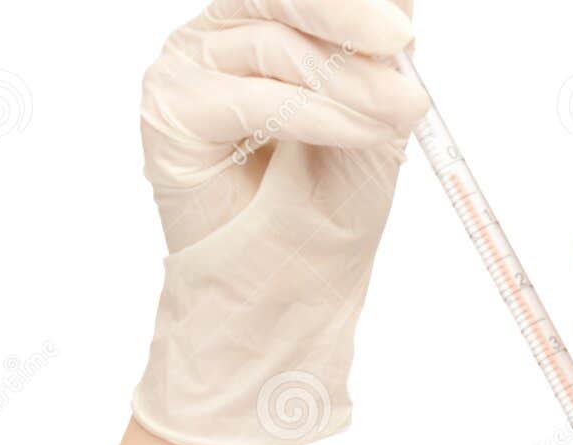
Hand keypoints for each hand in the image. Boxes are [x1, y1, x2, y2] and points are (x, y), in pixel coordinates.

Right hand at [132, 0, 428, 444]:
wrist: (295, 287)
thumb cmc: (330, 207)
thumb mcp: (374, 123)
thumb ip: (377, 65)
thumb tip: (397, 14)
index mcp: (268, 25)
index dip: (352, 1)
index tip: (403, 22)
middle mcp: (223, 37)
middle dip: (348, 18)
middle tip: (400, 41)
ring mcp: (190, 69)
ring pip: (275, 47)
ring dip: (347, 82)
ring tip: (397, 111)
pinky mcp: (170, 111)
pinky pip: (249, 96)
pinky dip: (312, 113)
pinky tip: (357, 131)